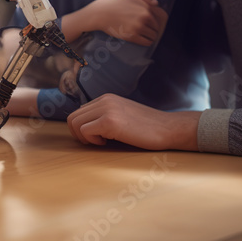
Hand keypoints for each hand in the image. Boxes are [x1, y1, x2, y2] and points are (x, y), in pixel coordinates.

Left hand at [66, 93, 200, 150]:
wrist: (169, 128)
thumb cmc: (148, 128)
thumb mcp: (123, 115)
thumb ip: (105, 116)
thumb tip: (85, 126)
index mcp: (106, 98)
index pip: (79, 113)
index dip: (83, 129)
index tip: (98, 137)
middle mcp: (104, 100)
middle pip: (72, 118)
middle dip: (79, 135)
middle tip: (97, 142)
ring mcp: (107, 109)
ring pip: (75, 124)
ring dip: (85, 138)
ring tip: (102, 142)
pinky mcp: (110, 121)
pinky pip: (85, 131)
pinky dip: (92, 141)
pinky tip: (107, 142)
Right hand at [75, 0, 167, 44]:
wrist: (101, 13)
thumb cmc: (115, 2)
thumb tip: (156, 3)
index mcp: (146, 7)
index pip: (161, 16)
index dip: (159, 19)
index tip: (155, 22)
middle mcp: (144, 18)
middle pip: (157, 27)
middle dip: (154, 28)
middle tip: (148, 29)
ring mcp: (138, 28)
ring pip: (153, 36)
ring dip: (151, 36)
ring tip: (146, 35)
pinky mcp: (132, 37)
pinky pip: (147, 42)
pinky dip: (147, 42)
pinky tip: (144, 39)